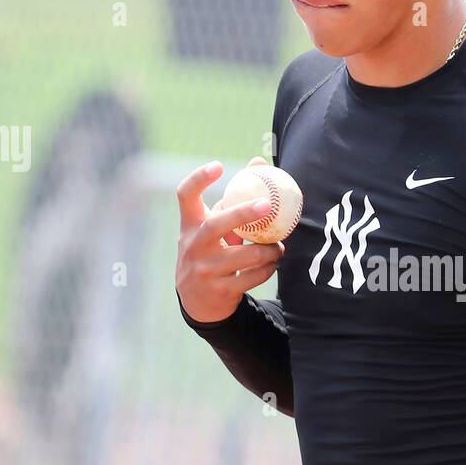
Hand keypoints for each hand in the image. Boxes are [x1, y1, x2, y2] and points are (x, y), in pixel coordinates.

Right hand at [176, 157, 284, 324]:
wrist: (198, 302)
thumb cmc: (211, 252)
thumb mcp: (213, 229)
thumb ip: (233, 200)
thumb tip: (260, 162)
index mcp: (190, 225)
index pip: (185, 196)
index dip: (199, 178)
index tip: (218, 165)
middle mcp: (192, 245)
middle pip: (216, 224)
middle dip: (242, 213)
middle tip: (267, 204)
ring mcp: (204, 270)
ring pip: (245, 256)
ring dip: (269, 250)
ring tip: (279, 247)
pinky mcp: (220, 290)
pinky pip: (252, 277)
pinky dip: (268, 269)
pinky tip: (273, 264)